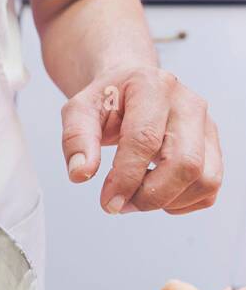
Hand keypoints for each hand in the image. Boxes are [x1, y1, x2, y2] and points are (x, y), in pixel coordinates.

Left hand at [60, 66, 222, 215]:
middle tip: (120, 203)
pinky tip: (156, 192)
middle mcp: (188, 103)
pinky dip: (181, 203)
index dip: (126, 177)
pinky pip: (209, 190)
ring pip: (205, 181)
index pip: (145, 139)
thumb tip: (81, 173)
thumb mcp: (80, 110)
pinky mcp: (213, 148)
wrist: (131, 90)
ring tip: (136, 195)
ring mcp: (206, 126)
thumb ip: (76, 139)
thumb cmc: (108, 101)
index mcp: (152, 86)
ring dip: (167, 201)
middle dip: (150, 196)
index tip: (108, 201)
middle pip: (185, 163)